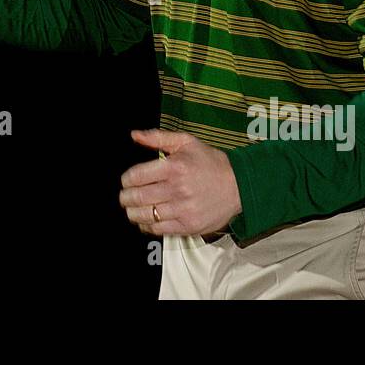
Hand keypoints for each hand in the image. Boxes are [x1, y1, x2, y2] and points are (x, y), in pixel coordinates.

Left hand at [118, 129, 241, 236]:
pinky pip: (159, 229)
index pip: (136, 176)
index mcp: (174, 167)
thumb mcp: (186, 142)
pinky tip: (148, 219)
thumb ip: (158, 137)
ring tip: (132, 208)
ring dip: (133, 212)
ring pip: (145, 215)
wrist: (239, 185)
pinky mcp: (188, 226)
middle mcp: (177, 189)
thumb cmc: (211, 163)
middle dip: (125, 197)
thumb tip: (135, 135)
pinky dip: (147, 225)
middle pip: (137, 198)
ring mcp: (183, 210)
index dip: (126, 179)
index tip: (126, 181)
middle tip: (125, 196)